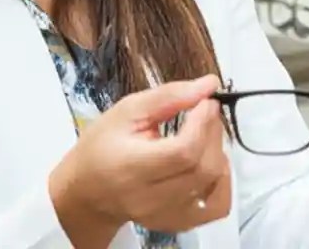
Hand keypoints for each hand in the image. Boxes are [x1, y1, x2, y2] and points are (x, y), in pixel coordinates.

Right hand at [48, 75, 231, 247]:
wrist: (86, 192)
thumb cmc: (100, 147)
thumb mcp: (126, 111)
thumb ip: (169, 96)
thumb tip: (209, 84)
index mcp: (131, 168)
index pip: (183, 151)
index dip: (203, 123)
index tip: (205, 102)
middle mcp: (150, 199)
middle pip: (203, 167)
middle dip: (213, 132)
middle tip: (205, 112)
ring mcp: (166, 216)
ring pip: (213, 184)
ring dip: (218, 152)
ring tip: (203, 134)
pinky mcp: (177, 223)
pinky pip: (217, 206)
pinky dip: (222, 181)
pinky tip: (209, 162)